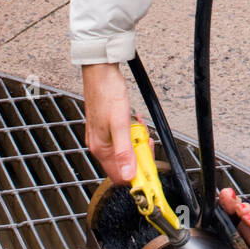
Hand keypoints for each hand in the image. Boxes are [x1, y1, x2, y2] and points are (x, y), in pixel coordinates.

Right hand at [82, 62, 134, 183]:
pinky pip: (123, 139)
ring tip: (139, 127)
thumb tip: (129, 175)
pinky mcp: (106, 128)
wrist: (100, 72)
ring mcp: (102, 138)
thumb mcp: (120, 123)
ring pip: (125, 150)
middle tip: (145, 140)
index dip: (137, 174)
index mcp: (101, 149)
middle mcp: (99, 146)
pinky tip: (134, 122)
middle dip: (139, 153)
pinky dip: (131, 132)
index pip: (120, 176)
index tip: (149, 166)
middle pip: (124, 164)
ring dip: (136, 141)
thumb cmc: (107, 92)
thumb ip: (124, 151)